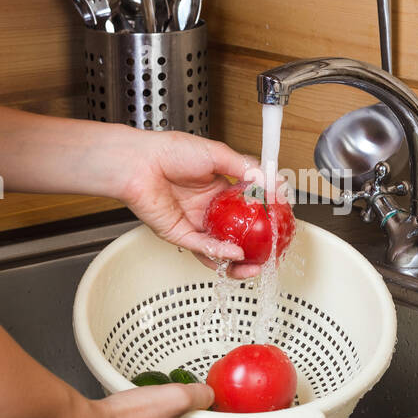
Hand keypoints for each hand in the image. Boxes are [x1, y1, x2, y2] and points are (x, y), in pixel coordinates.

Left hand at [117, 130, 262, 277]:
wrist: (139, 161)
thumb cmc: (169, 151)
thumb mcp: (218, 155)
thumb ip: (247, 169)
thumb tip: (272, 182)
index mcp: (218, 190)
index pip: (247, 209)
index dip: (263, 218)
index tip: (278, 223)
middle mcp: (207, 209)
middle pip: (236, 234)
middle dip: (254, 247)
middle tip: (270, 253)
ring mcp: (195, 224)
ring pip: (220, 249)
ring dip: (239, 261)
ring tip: (255, 266)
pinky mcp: (180, 235)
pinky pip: (204, 248)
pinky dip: (220, 252)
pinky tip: (235, 253)